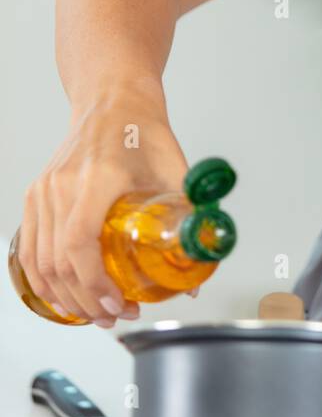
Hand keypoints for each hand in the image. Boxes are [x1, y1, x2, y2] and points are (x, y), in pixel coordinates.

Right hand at [17, 79, 188, 327]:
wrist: (112, 99)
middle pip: (59, 261)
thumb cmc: (143, 130)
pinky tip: (62, 295)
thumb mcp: (174, 170)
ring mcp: (44, 190)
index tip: (120, 304)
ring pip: (40, 260)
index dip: (96, 284)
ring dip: (65, 296)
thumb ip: (188, 218)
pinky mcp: (36, 194)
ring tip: (93, 314)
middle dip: (86, 300)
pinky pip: (29, 246)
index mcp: (96, 178)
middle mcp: (62, 186)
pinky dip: (42, 277)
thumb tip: (196, 271)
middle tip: (114, 317)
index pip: (80, 243)